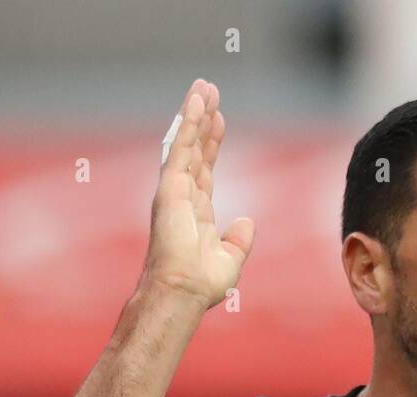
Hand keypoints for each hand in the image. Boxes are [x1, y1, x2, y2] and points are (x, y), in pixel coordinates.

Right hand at [138, 79, 255, 310]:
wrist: (184, 290)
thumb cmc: (201, 284)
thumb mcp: (230, 260)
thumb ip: (238, 241)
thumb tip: (247, 221)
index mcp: (195, 213)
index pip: (205, 169)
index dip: (212, 143)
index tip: (220, 120)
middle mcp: (183, 196)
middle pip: (195, 148)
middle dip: (203, 119)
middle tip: (209, 91)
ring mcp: (174, 189)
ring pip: (187, 141)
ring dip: (195, 113)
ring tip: (204, 86)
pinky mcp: (170, 186)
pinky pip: (180, 146)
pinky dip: (188, 122)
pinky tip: (195, 100)